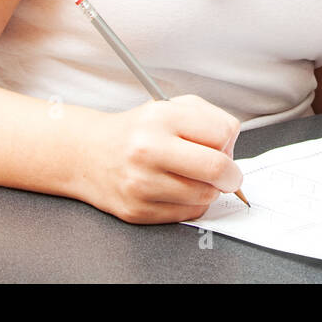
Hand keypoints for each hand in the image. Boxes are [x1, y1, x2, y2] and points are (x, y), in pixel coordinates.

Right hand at [85, 94, 243, 223]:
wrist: (89, 153)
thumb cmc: (138, 131)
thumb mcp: (171, 108)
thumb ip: (209, 120)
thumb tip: (232, 149)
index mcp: (160, 118)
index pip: (222, 134)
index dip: (230, 143)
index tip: (225, 147)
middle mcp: (147, 150)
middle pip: (216, 168)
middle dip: (231, 174)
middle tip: (228, 174)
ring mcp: (141, 183)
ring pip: (205, 195)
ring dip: (210, 189)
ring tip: (194, 177)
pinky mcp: (138, 210)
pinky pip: (188, 214)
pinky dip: (192, 203)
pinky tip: (178, 189)